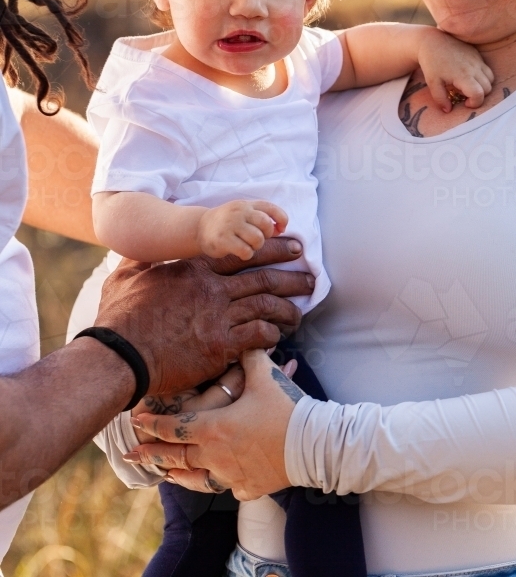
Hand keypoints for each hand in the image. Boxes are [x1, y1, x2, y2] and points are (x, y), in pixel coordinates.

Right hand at [94, 238, 312, 393]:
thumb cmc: (120, 317)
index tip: (291, 247)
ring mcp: (218, 318)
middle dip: (290, 276)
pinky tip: (278, 337)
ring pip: (265, 307)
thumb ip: (141, 260)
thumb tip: (137, 249)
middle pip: (262, 278)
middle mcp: (212, 290)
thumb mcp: (127, 276)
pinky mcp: (219, 347)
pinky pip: (257, 337)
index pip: (242, 253)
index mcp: (195, 270)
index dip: (272, 248)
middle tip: (310, 277)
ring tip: (301, 312)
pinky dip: (271, 335)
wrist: (120, 354)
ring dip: (288, 309)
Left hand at [124, 349, 303, 498]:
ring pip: (193, 478)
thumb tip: (243, 339)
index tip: (136, 421)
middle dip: (151, 454)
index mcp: (213, 427)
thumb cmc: (284, 408)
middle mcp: (214, 455)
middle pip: (175, 456)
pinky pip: (224, 487)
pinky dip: (212, 483)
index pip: (173, 426)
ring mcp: (229, 475)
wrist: (312, 444)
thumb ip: (248, 356)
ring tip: (162, 473)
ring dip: (175, 474)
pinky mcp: (247, 488)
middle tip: (132, 454)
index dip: (152, 424)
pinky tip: (209, 481)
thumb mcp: (264, 375)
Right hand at [196, 200, 287, 259]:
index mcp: (246, 204)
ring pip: (258, 239)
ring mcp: (230, 224)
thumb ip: (262, 218)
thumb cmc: (228, 223)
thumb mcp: (244, 214)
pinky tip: (240, 252)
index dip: (281, 219)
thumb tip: (282, 229)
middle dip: (266, 235)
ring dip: (256, 246)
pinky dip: (247, 254)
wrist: (200, 228)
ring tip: (248, 246)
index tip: (281, 229)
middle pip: (266, 224)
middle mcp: (239, 211)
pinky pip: (246, 250)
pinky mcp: (222, 239)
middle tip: (258, 240)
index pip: (271, 208)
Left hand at [418, 29, 493, 110]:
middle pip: (488, 88)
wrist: (432, 41)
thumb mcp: (432, 83)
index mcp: (463, 75)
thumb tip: (448, 110)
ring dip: (483, 86)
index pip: (479, 94)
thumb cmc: (431, 63)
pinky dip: (482, 77)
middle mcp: (474, 67)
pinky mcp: (477, 54)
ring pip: (491, 79)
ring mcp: (477, 60)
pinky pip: (487, 69)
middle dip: (479, 96)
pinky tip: (468, 76)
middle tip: (463, 94)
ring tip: (467, 86)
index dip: (474, 103)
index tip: (465, 103)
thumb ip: (440, 99)